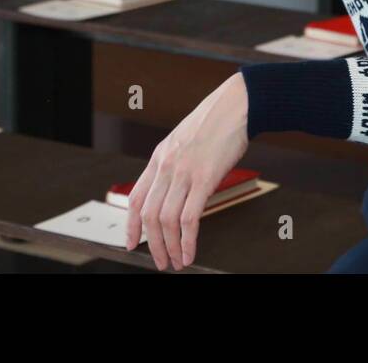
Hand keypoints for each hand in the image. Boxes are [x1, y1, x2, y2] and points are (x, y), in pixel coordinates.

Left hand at [124, 73, 249, 269]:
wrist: (237, 105)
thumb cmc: (216, 122)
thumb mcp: (184, 141)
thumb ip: (174, 164)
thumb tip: (174, 190)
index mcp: (159, 157)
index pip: (135, 198)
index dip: (130, 225)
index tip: (131, 242)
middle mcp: (167, 166)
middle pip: (149, 215)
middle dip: (153, 244)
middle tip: (160, 261)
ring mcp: (184, 172)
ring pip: (166, 220)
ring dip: (170, 247)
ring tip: (177, 261)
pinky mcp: (205, 178)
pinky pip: (190, 218)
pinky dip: (188, 240)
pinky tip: (191, 251)